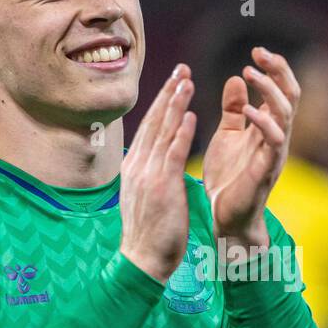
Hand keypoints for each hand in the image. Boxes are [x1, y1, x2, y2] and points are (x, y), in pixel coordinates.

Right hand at [119, 64, 197, 281]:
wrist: (143, 259)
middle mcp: (138, 165)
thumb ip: (151, 172)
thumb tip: (158, 158)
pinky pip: (173, 153)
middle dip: (168, 93)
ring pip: (163, 131)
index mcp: (135, 166)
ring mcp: (148, 174)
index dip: (162, 102)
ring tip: (187, 80)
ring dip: (176, 104)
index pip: (149, 126)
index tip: (173, 82)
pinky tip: (192, 114)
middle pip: (154, 121)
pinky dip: (182, 132)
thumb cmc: (149, 232)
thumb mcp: (144, 194)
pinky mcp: (162, 186)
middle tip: (181, 69)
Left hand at [200, 46, 298, 251]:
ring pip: (286, 113)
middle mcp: (278, 136)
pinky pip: (274, 140)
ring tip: (250, 73)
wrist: (224, 216)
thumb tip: (236, 78)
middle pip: (292, 95)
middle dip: (279, 71)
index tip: (256, 51)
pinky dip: (263, 122)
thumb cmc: (228, 178)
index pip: (282, 90)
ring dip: (269, 90)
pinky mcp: (267, 169)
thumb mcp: (227, 135)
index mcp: (269, 127)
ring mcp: (275, 153)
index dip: (275, 68)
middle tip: (259, 53)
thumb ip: (234, 109)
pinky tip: (247, 110)